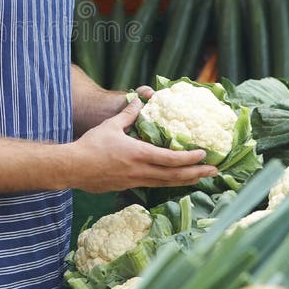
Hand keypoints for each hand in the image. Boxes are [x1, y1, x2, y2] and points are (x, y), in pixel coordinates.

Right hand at [70, 97, 217, 192]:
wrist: (74, 168)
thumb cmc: (91, 145)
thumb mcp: (111, 125)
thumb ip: (128, 114)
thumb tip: (139, 101)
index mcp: (139, 154)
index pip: (171, 159)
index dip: (190, 158)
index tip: (204, 154)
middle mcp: (141, 171)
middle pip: (175, 176)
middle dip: (196, 174)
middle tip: (214, 172)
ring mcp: (135, 181)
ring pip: (166, 184)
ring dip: (185, 181)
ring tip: (200, 179)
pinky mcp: (127, 187)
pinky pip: (153, 185)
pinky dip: (167, 183)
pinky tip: (173, 181)